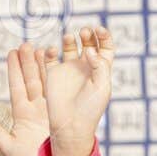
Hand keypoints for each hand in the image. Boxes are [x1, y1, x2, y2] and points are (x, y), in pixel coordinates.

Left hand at [0, 42, 55, 155]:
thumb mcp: (9, 148)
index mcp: (21, 115)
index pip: (16, 87)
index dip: (14, 70)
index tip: (12, 52)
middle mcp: (34, 110)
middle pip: (30, 80)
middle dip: (27, 62)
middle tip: (25, 44)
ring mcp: (48, 111)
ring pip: (45, 84)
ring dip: (43, 67)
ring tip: (41, 48)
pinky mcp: (61, 115)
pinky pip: (59, 93)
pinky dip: (59, 78)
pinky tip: (60, 65)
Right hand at [43, 25, 113, 155]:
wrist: (71, 125)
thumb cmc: (90, 109)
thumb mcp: (102, 87)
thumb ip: (99, 65)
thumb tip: (90, 50)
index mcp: (101, 70)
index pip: (105, 47)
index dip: (103, 36)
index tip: (98, 30)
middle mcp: (86, 68)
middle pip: (88, 43)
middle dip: (87, 34)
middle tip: (84, 32)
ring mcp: (69, 70)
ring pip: (70, 46)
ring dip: (70, 38)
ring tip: (69, 37)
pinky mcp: (54, 74)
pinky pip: (51, 57)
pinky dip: (51, 50)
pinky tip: (54, 51)